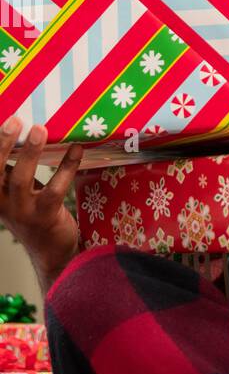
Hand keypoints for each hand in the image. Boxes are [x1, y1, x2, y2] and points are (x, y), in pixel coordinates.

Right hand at [0, 118, 82, 292]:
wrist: (52, 254)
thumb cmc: (34, 216)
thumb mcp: (17, 194)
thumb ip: (13, 171)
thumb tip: (23, 134)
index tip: (0, 119)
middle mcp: (2, 203)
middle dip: (2, 143)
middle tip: (15, 120)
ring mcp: (22, 211)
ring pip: (22, 179)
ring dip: (31, 153)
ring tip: (40, 130)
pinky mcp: (45, 217)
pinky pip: (55, 188)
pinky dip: (66, 166)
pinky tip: (76, 149)